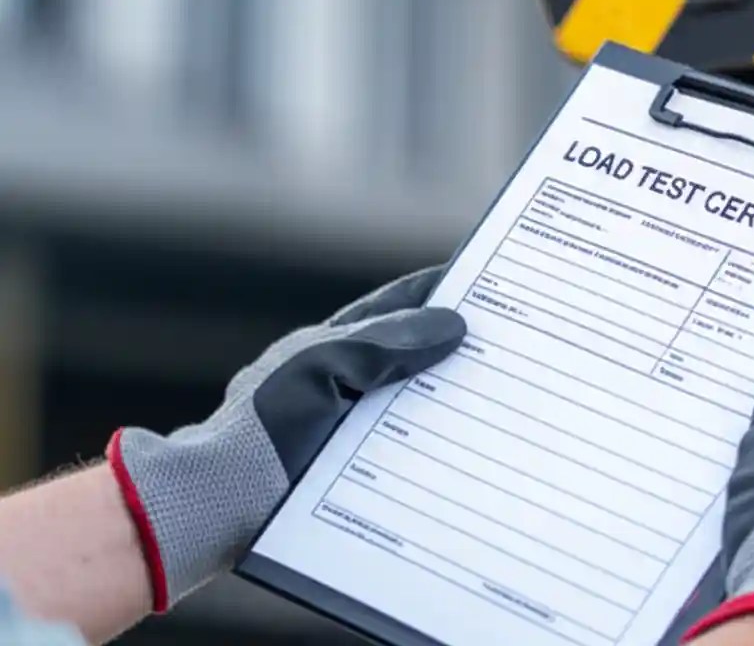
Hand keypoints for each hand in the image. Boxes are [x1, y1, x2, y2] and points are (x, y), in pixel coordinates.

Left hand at [105, 265, 464, 611]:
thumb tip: (450, 325)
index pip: (393, 308)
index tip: (479, 285)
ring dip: (446, 401)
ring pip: (409, 403)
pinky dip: (433, 444)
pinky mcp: (350, 469)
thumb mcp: (326, 366)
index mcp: (327, 346)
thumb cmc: (262, 426)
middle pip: (407, 355)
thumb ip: (385, 344)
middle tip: (501, 347)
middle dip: (450, 348)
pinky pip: (404, 449)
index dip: (434, 293)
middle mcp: (336, 382)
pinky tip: (460, 453)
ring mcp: (342, 425)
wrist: (220, 500)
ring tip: (492, 402)